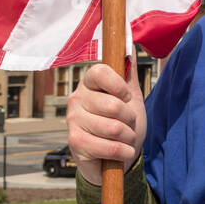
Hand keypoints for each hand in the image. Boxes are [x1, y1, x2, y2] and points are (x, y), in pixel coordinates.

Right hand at [66, 45, 146, 184]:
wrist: (118, 156)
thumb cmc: (124, 123)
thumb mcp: (132, 96)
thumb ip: (129, 72)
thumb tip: (129, 47)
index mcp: (89, 83)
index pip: (100, 72)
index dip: (119, 85)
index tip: (127, 97)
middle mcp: (76, 99)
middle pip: (113, 105)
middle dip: (130, 119)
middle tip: (128, 124)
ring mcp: (73, 121)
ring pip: (113, 128)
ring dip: (128, 138)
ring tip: (124, 139)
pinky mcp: (75, 143)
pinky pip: (109, 147)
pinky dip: (124, 152)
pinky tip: (122, 153)